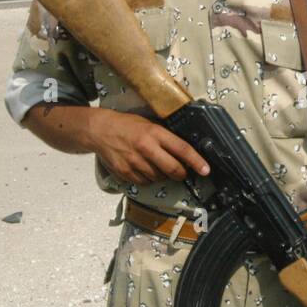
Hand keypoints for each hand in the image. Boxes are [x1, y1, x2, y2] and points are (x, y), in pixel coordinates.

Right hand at [85, 107, 209, 184]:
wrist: (100, 130)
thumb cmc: (128, 125)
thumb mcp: (150, 124)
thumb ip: (166, 137)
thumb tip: (184, 152)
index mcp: (155, 133)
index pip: (182, 149)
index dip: (196, 161)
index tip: (206, 170)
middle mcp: (146, 148)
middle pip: (173, 169)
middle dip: (182, 174)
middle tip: (182, 172)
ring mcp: (135, 162)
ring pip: (159, 178)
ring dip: (163, 175)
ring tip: (156, 164)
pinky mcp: (125, 173)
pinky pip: (145, 182)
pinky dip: (148, 178)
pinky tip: (143, 168)